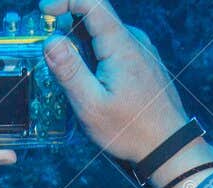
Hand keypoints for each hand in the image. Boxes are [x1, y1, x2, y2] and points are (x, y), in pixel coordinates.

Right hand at [40, 0, 192, 162]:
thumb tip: (51, 40)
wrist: (169, 148)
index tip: (43, 12)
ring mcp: (142, 51)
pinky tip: (91, 81)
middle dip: (67, 25)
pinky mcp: (144, 64)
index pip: (91, 2)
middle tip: (49, 51)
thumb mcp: (92, 106)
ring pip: (104, 33)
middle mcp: (135, 40)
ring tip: (70, 74)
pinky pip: (115, 48)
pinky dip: (96, 54)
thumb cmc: (131, 131)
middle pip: (95, 16)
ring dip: (81, 43)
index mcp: (121, 44)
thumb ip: (70, 70)